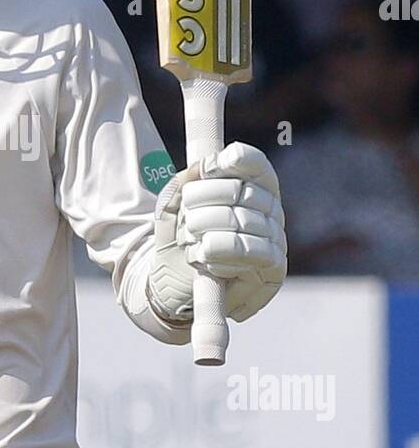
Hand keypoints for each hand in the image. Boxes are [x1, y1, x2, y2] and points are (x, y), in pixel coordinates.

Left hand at [147, 141, 286, 324]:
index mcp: (251, 187)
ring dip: (204, 231)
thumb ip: (182, 184)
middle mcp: (270, 209)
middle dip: (199, 202)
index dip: (232, 160)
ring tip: (192, 244)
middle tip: (186, 221)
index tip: (206, 167)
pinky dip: (220, 254)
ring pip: (240, 221)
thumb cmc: (181, 242)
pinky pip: (249, 252)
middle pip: (237, 190)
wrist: (177, 287)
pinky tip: (207, 260)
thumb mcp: (172, 209)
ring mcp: (276, 238)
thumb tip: (198, 168)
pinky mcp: (274, 268)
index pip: (254, 164)